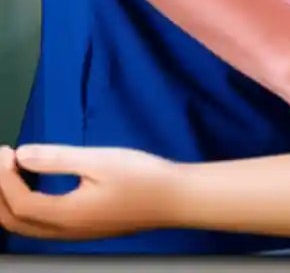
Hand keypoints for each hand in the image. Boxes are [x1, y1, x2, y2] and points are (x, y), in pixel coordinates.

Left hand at [0, 145, 173, 240]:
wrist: (178, 199)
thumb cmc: (144, 177)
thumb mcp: (101, 160)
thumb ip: (58, 159)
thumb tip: (22, 155)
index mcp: (66, 214)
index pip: (19, 200)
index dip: (3, 176)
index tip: (4, 150)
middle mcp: (65, 230)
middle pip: (13, 220)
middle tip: (1, 159)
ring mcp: (74, 233)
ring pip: (24, 226)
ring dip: (7, 203)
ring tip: (8, 174)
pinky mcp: (84, 229)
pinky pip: (39, 226)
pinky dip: (23, 209)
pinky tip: (31, 189)